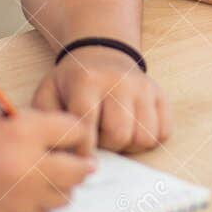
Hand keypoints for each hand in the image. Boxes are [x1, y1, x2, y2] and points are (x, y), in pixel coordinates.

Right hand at [0, 108, 94, 211]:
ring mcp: (21, 198)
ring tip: (46, 178)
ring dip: (60, 186)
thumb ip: (26, 125)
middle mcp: (28, 166)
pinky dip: (39, 205)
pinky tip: (25, 195)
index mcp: (22, 132)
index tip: (76, 137)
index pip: (74, 130)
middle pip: (78, 170)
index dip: (77, 132)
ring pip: (63, 196)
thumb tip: (56, 136)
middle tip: (81, 163)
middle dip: (80, 164)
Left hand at [33, 45, 171, 153]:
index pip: (87, 125)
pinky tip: (133, 128)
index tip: (79, 159)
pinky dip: (149, 138)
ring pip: (145, 137)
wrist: (101, 52)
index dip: (82, 150)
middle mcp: (119, 81)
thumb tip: (58, 154)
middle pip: (120, 135)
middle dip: (108, 146)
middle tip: (99, 138)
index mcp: (87, 80)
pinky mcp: (160, 94)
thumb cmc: (73, 80)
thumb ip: (48, 121)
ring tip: (116, 133)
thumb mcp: (49, 92)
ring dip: (129, 144)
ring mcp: (143, 87)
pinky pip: (164, 132)